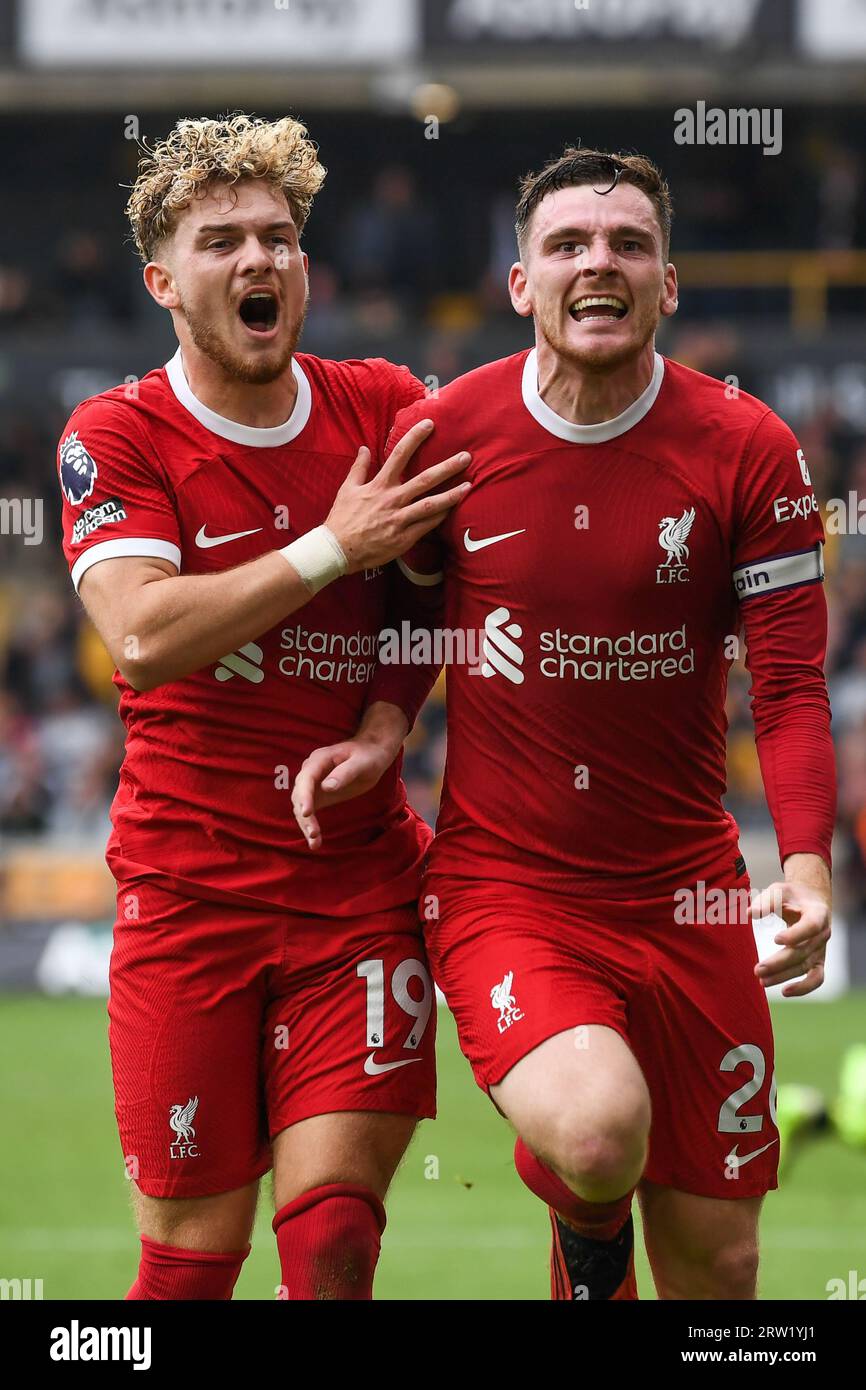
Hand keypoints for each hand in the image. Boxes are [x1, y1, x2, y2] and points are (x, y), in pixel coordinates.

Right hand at [291, 702, 407, 850]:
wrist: (372, 753)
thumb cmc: (368, 755)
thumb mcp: (361, 762)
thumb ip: (345, 773)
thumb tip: (327, 787)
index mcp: (319, 760)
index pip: (306, 779)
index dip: (304, 796)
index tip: (307, 812)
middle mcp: (311, 772)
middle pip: (300, 795)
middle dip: (304, 815)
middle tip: (313, 833)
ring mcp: (313, 785)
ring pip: (301, 807)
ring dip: (305, 824)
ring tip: (314, 842)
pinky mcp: (319, 796)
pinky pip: (309, 812)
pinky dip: (310, 826)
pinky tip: (316, 842)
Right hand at [326, 420, 469, 574]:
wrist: (338, 549)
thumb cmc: (342, 519)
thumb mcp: (347, 489)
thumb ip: (359, 468)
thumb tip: (364, 448)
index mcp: (379, 485)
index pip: (399, 455)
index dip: (415, 437)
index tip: (430, 424)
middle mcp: (392, 500)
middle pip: (424, 479)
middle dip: (447, 467)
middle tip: (466, 457)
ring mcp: (399, 519)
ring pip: (431, 504)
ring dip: (452, 495)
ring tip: (469, 485)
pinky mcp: (404, 538)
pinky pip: (427, 526)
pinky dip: (441, 517)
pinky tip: (453, 509)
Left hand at [750, 878, 831, 996]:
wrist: (809, 901)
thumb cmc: (791, 896)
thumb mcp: (779, 891)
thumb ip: (766, 901)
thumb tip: (750, 914)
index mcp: (818, 913)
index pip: (811, 926)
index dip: (795, 934)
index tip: (775, 939)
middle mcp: (823, 934)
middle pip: (802, 952)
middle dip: (779, 963)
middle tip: (757, 969)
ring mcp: (821, 949)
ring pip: (805, 968)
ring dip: (784, 976)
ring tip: (762, 981)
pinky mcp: (817, 961)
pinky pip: (816, 978)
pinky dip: (804, 988)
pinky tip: (785, 992)